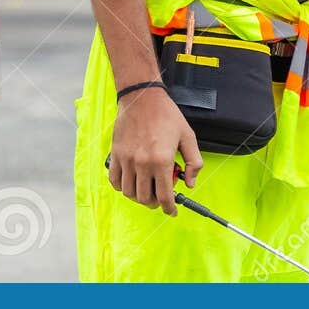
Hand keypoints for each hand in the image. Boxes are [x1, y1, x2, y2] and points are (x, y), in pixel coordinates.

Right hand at [107, 87, 201, 215]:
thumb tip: (189, 183)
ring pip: (129, 192)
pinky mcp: (115, 155)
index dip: (170, 208)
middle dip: (155, 203)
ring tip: (147, 189)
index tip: (172, 211)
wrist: (142, 97)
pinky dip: (122, 187)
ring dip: (139, 197)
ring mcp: (126, 160)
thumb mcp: (188, 136)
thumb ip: (194, 162)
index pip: (164, 196)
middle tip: (161, 197)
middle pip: (145, 198)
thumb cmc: (166, 115)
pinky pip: (114, 181)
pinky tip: (131, 182)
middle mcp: (142, 163)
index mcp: (162, 160)